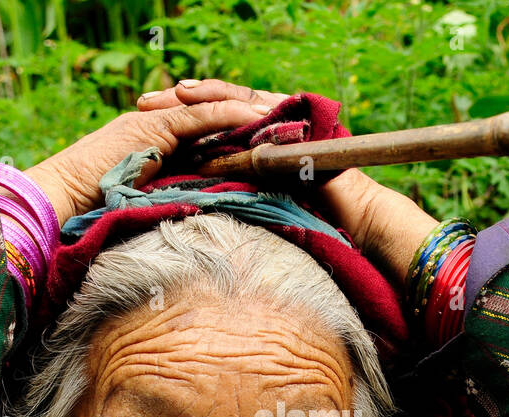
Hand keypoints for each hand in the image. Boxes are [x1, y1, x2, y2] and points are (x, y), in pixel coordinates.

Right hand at [21, 94, 272, 224]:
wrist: (59, 202)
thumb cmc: (93, 217)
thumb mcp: (147, 211)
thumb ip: (174, 207)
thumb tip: (209, 230)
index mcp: (159, 147)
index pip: (207, 135)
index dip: (240, 136)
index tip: (272, 147)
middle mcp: (158, 129)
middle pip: (214, 117)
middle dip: (250, 121)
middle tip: (287, 127)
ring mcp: (154, 124)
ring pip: (211, 112)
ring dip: (248, 115)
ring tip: (281, 120)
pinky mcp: (152, 127)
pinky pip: (198, 117)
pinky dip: (228, 116)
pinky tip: (256, 120)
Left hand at [138, 79, 437, 286]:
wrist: (362, 227)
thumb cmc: (320, 231)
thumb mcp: (262, 214)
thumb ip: (238, 201)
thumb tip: (199, 207)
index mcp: (261, 153)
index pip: (216, 131)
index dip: (183, 125)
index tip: (148, 124)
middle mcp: (272, 135)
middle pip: (220, 111)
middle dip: (183, 103)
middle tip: (146, 100)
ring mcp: (287, 126)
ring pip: (236, 103)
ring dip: (203, 96)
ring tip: (171, 93)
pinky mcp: (298, 126)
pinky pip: (257, 111)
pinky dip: (229, 106)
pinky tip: (201, 103)